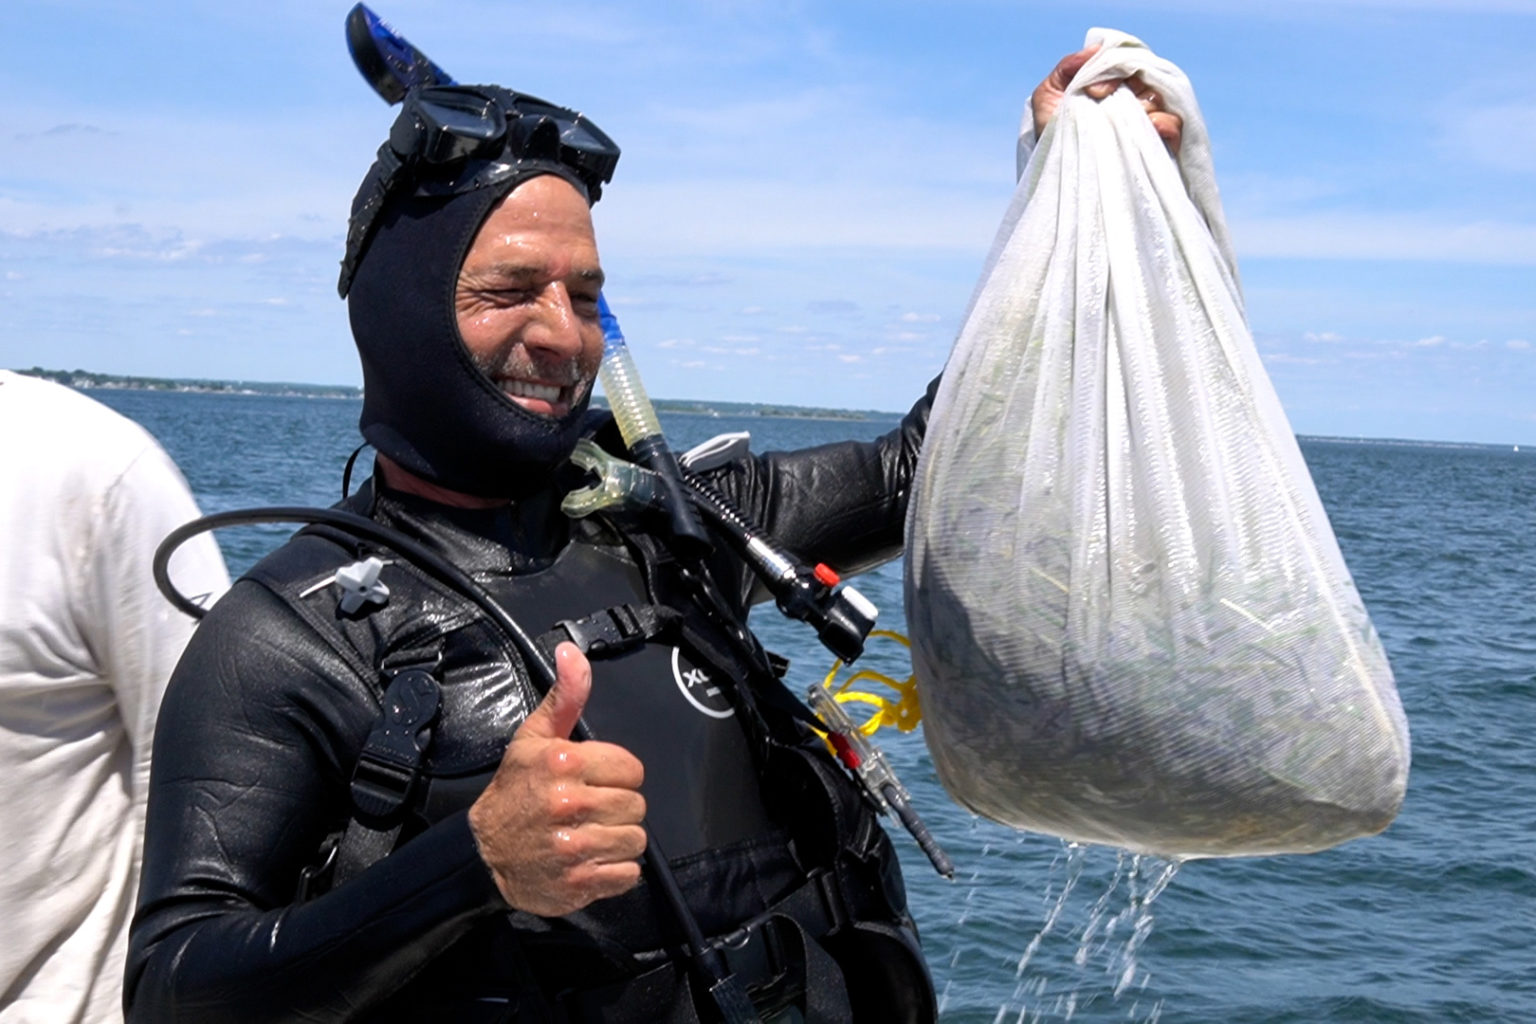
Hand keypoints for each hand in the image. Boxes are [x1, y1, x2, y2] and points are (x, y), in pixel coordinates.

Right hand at [468, 642, 646, 915]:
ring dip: (618, 840)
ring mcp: (574, 847)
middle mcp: (570, 803)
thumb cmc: (515, 791)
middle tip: (591, 810)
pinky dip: (614, 872)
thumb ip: (565, 696)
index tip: (596, 780)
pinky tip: (591, 860)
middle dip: (617, 807)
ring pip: (635, 839)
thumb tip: (572, 652)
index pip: (631, 768)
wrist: (483, 853)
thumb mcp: (534, 737)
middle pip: (636, 805)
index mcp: (564, 763)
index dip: (617, 775)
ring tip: (590, 834)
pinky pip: (626, 874)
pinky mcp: (578, 883)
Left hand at [1030, 46, 1182, 155]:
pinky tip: (1146, 127)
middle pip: (1144, 78)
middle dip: (1127, 87)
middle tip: (1103, 102)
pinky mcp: (1157, 145)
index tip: (1094, 90)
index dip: (1114, 69)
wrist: (1055, 177)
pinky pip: (1173, 124)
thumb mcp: (1047, 97)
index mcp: (1109, 87)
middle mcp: (1129, 102)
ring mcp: (1144, 123)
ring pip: (1157, 99)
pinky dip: (1163, 122)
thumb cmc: (1050, 137)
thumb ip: (1068, 67)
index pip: (1126, 63)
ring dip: (1141, 106)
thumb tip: (1097, 48)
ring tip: (1118, 123)